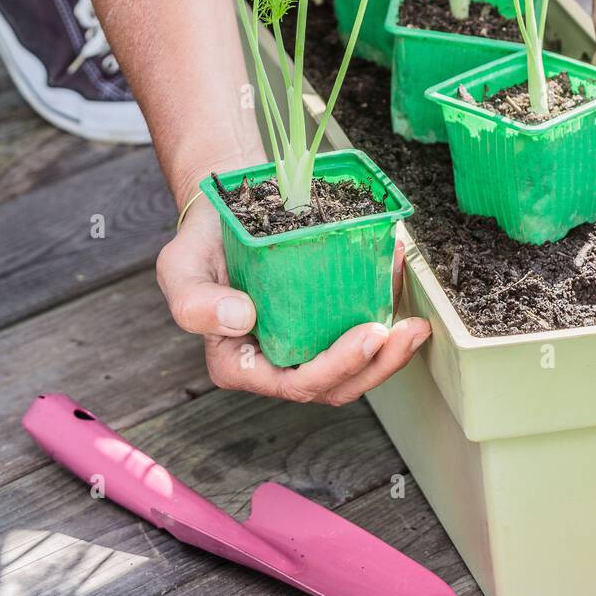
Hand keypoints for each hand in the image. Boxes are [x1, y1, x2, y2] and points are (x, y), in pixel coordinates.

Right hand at [156, 195, 430, 404]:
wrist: (220, 212)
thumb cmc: (198, 245)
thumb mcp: (179, 269)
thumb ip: (195, 303)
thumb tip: (242, 319)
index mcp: (242, 364)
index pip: (296, 383)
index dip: (337, 367)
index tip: (370, 335)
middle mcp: (277, 361)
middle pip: (335, 383)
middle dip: (378, 365)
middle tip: (407, 331)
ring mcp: (305, 340)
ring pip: (355, 364)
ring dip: (391, 350)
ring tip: (417, 323)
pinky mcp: (325, 317)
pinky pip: (359, 322)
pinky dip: (384, 305)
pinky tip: (398, 276)